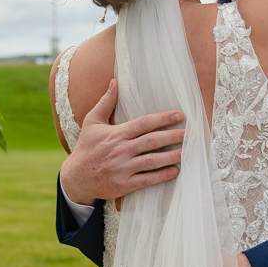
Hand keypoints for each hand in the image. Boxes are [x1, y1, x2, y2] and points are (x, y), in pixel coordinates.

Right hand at [59, 79, 184, 205]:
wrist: (75, 178)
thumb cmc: (86, 148)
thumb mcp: (92, 122)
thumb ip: (106, 102)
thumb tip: (115, 81)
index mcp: (117, 134)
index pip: (143, 123)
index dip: (162, 119)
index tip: (179, 115)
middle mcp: (121, 150)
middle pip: (152, 141)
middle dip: (173, 136)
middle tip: (192, 133)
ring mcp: (123, 168)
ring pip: (152, 161)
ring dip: (172, 156)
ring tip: (188, 151)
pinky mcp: (123, 185)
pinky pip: (146, 180)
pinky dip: (161, 176)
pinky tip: (175, 171)